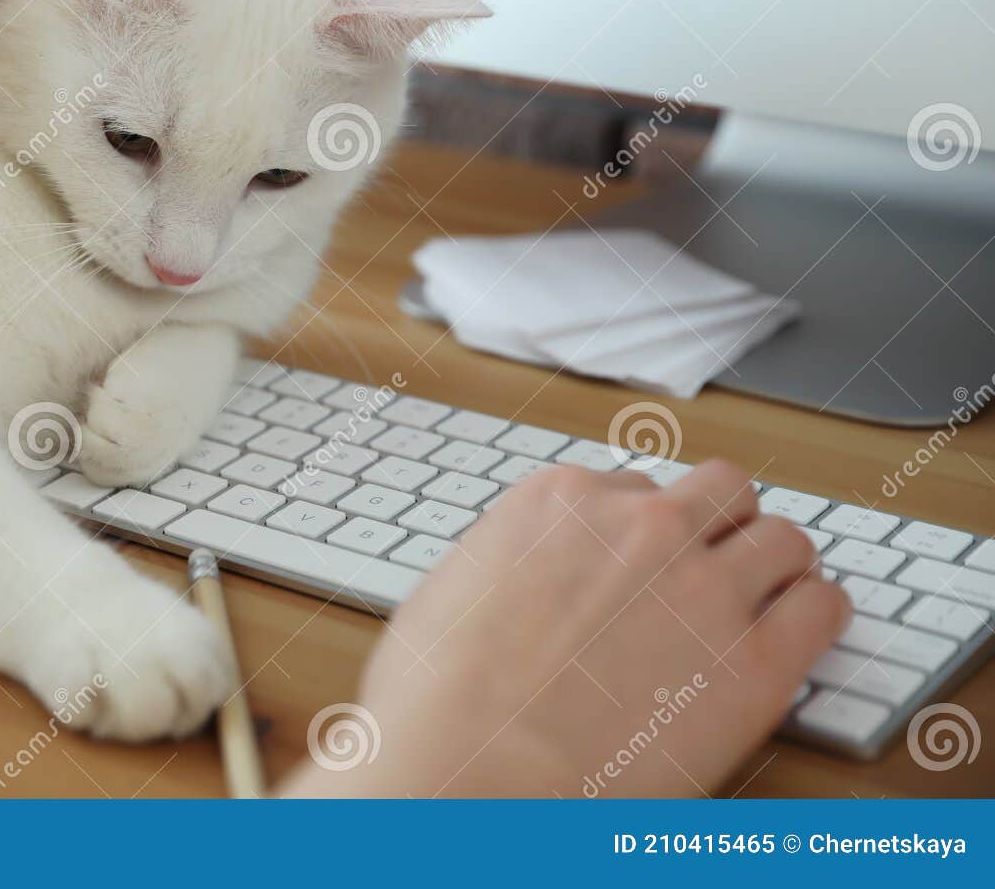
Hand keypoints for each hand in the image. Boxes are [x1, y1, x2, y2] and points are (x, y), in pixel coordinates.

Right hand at [281, 461, 849, 797]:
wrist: (471, 775)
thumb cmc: (437, 702)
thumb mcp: (452, 591)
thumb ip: (508, 564)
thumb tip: (523, 580)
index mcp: (562, 502)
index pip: (634, 486)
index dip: (639, 533)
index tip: (639, 566)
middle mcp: (643, 526)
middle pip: (721, 490)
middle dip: (719, 526)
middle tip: (709, 571)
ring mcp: (705, 587)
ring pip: (783, 535)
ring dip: (773, 566)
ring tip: (762, 604)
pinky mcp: (756, 660)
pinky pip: (824, 605)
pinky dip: (815, 615)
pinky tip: (794, 638)